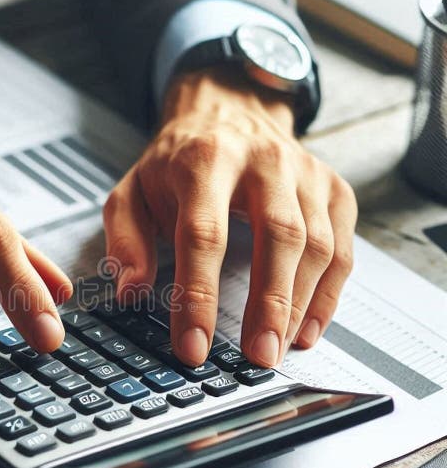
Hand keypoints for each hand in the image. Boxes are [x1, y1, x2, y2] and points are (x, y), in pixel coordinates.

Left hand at [103, 66, 356, 367]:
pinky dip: (328, 294)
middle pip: (278, 236)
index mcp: (205, 161)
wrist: (227, 110)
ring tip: (277, 348)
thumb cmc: (177, 161)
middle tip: (258, 356)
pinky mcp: (332, 190)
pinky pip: (342, 248)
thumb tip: (130, 292)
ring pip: (316, 244)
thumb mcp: (132, 191)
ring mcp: (305, 174)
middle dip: (270, 303)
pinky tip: (307, 328)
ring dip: (300, 305)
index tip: (194, 345)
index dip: (198, 295)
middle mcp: (263, 162)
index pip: (204, 235)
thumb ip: (125, 240)